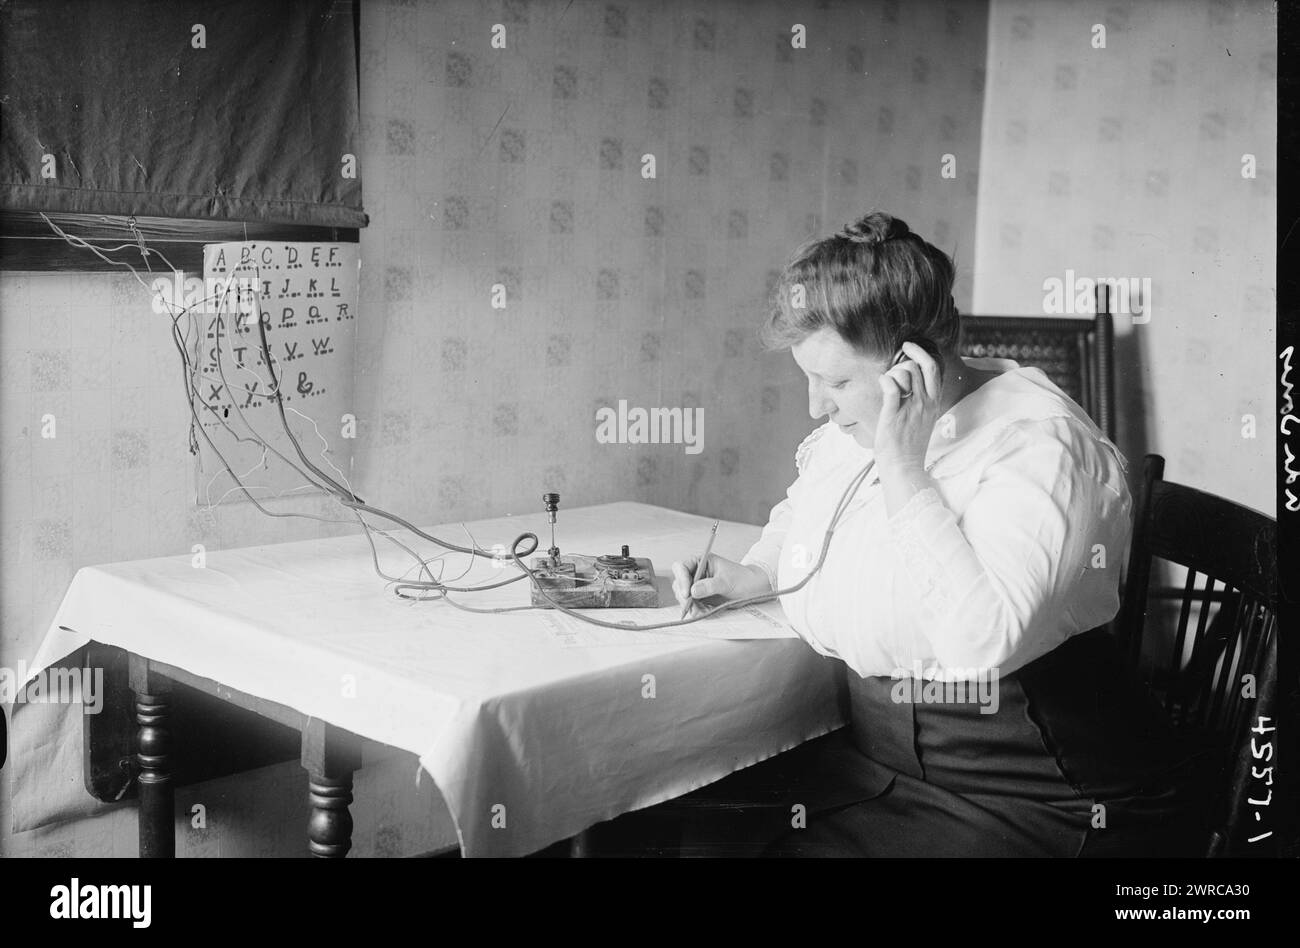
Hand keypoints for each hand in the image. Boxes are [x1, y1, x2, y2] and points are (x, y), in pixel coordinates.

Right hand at [671, 554, 771, 616]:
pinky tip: (705, 612)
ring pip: (683, 597)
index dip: (681, 579)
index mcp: (700, 562)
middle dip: (684, 596)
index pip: (681, 567)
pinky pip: (692, 606)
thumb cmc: (743, 579)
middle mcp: (696, 574)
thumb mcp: (727, 581)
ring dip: (690, 606)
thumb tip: (692, 591)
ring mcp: (697, 587)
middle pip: (679, 584)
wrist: (753, 590)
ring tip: (702, 611)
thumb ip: (710, 586)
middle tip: (692, 607)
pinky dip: (696, 610)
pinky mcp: (701, 599)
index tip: (687, 593)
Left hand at [874, 341, 943, 474]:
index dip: (920, 352)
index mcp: (933, 402)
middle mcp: (925, 402)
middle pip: (917, 366)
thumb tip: (908, 382)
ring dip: (891, 373)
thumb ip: (920, 399)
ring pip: (904, 372)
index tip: (908, 346)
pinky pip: (890, 385)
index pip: (933, 368)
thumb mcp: (923, 418)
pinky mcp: (894, 414)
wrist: (904, 466)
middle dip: (902, 364)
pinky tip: (880, 386)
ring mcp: (910, 408)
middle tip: (892, 376)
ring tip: (886, 387)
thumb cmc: (908, 444)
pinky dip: (883, 380)